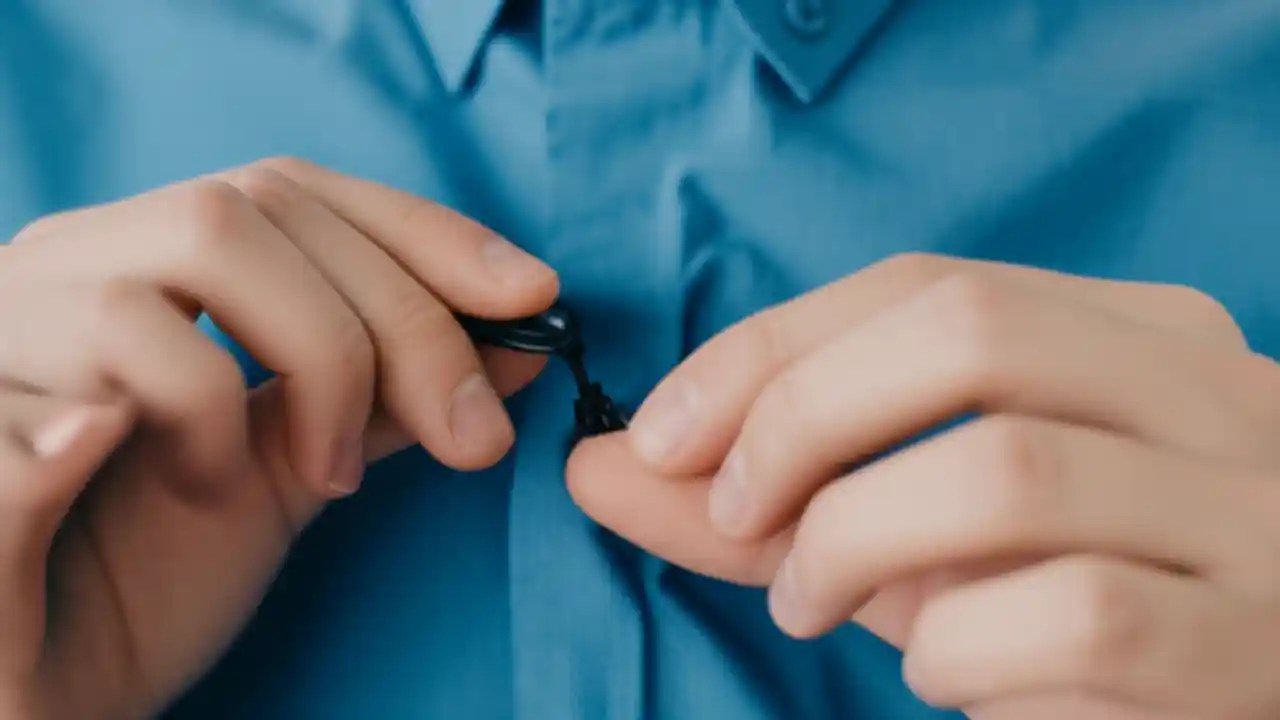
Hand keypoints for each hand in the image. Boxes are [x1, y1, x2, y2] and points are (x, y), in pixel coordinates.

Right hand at [0, 158, 558, 718]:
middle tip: (469, 437)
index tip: (532, 292)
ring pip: (202, 242)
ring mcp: (9, 322)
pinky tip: (210, 485)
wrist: (39, 694)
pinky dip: (202, 416)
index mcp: (138, 266)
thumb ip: (393, 395)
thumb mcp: (296, 469)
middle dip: (402, 316)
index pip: (290, 189)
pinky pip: (105, 356)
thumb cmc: (151, 580)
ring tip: (321, 477)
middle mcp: (66, 264)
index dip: (421, 229)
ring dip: (314, 360)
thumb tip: (526, 336)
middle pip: (264, 205)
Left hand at [568, 254, 1279, 719]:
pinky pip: (1068, 619)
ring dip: (853, 543)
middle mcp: (1216, 397)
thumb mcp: (924, 532)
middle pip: (967, 335)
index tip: (661, 433)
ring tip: (813, 605)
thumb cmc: (1069, 603)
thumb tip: (598, 466)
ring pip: (1004, 472)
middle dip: (800, 418)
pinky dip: (956, 657)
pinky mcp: (1250, 644)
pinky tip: (951, 679)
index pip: (931, 286)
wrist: (1243, 696)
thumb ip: (773, 496)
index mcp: (1144, 336)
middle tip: (732, 517)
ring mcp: (1252, 517)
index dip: (770, 349)